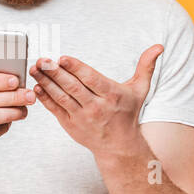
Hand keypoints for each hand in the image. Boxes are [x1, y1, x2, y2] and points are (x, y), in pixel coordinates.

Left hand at [28, 46, 160, 158]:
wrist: (119, 146)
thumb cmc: (127, 114)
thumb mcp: (140, 90)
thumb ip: (146, 66)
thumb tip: (159, 46)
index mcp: (112, 96)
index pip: (91, 79)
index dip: (76, 68)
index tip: (63, 57)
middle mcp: (96, 107)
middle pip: (73, 88)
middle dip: (56, 73)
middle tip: (42, 60)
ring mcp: (81, 117)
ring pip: (61, 98)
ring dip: (46, 82)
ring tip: (35, 69)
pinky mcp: (70, 125)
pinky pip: (56, 110)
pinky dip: (45, 98)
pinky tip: (36, 85)